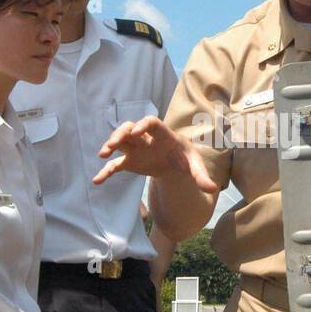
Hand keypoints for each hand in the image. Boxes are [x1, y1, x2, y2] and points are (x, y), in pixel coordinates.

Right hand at [92, 116, 217, 192]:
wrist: (175, 163)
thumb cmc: (185, 159)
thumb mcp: (195, 166)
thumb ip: (202, 176)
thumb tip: (213, 189)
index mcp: (163, 135)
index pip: (151, 123)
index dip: (143, 125)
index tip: (136, 131)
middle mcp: (146, 138)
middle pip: (129, 129)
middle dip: (120, 134)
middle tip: (112, 145)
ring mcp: (136, 149)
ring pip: (119, 141)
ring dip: (110, 145)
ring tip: (103, 155)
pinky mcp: (129, 162)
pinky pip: (115, 165)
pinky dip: (106, 172)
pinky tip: (97, 181)